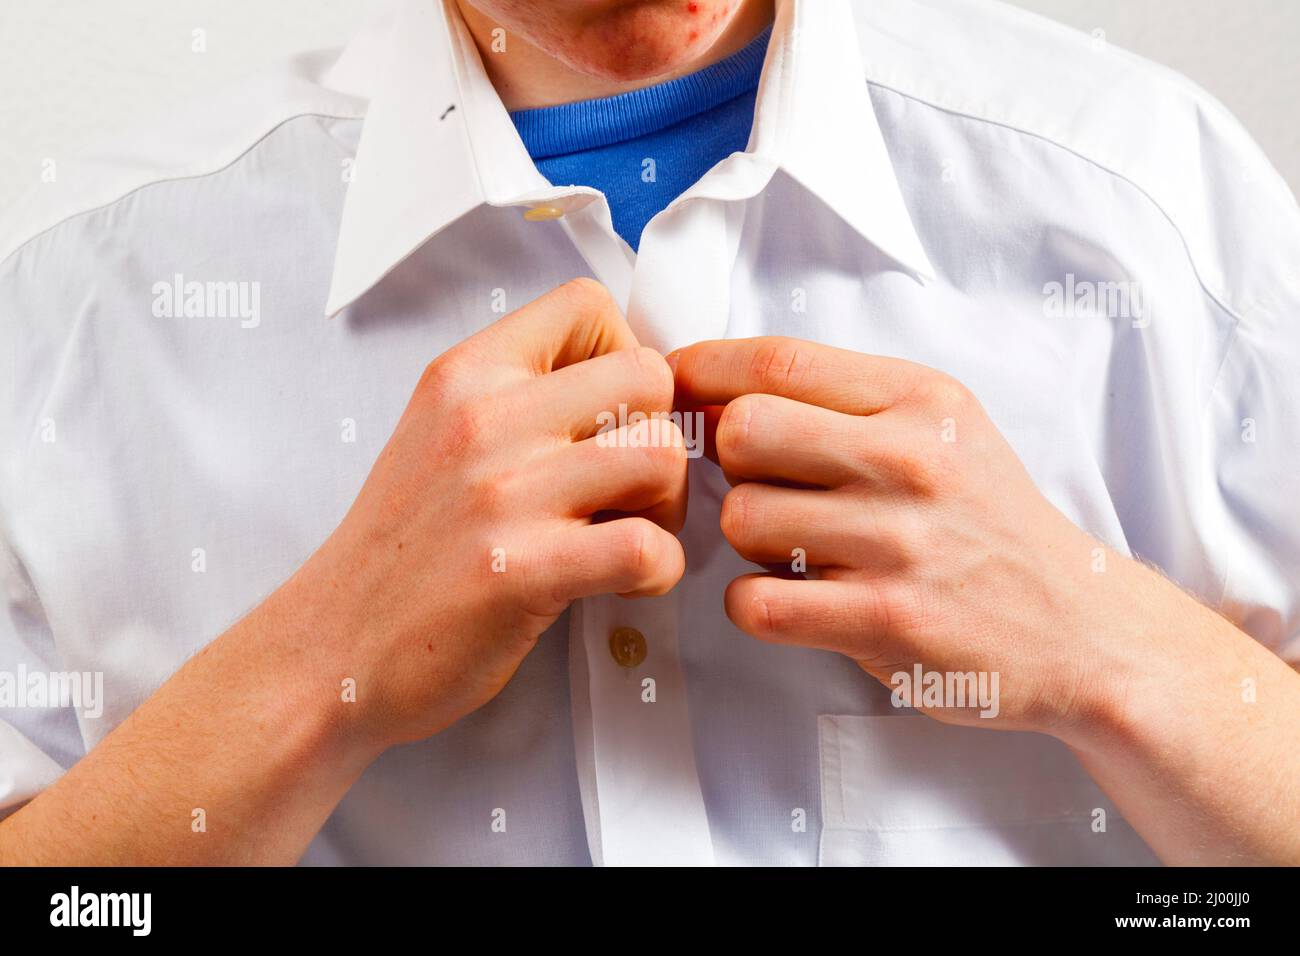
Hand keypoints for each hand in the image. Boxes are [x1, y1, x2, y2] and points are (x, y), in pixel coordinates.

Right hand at [295, 278, 687, 750]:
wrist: (331, 648)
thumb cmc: (399, 550)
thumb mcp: (437, 435)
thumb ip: (517, 400)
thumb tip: (620, 384)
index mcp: (465, 375)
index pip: (586, 304)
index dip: (624, 355)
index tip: (611, 413)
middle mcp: (485, 421)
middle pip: (648, 377)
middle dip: (665, 433)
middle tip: (635, 487)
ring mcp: (504, 496)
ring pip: (662, 455)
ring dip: (669, 505)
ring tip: (633, 535)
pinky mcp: (523, 573)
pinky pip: (647, 548)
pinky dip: (660, 570)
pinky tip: (626, 583)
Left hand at [671, 335, 1180, 737]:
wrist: (1080, 627)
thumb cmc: (989, 523)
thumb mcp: (942, 430)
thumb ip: (843, 403)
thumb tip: (720, 391)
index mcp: (920, 400)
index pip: (779, 361)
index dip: (705, 369)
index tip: (676, 386)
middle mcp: (910, 460)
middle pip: (745, 431)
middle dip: (731, 461)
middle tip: (764, 485)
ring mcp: (899, 542)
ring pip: (743, 519)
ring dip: (748, 540)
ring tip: (796, 551)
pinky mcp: (886, 620)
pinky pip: (756, 602)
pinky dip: (754, 604)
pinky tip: (791, 599)